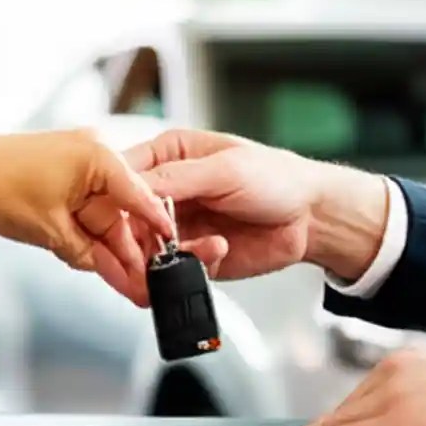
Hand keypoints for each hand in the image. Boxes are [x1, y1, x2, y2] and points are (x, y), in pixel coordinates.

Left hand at [0, 128, 175, 274]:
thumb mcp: (54, 232)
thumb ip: (91, 254)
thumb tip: (117, 272)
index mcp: (99, 157)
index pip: (143, 198)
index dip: (158, 231)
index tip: (173, 254)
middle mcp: (92, 155)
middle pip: (123, 212)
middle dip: (129, 251)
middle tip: (141, 285)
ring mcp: (74, 165)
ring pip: (103, 216)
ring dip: (109, 248)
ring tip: (124, 283)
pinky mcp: (57, 177)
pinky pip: (84, 210)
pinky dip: (88, 236)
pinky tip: (96, 262)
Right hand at [99, 129, 388, 306]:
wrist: (310, 218)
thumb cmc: (277, 179)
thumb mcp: (226, 169)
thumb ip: (177, 179)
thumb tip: (134, 189)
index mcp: (168, 156)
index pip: (122, 174)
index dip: (115, 195)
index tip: (124, 212)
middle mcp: (167, 191)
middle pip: (125, 218)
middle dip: (135, 235)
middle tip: (153, 243)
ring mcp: (177, 225)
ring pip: (143, 249)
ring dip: (164, 254)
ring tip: (200, 246)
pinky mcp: (192, 255)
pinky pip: (171, 268)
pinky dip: (189, 265)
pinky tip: (217, 250)